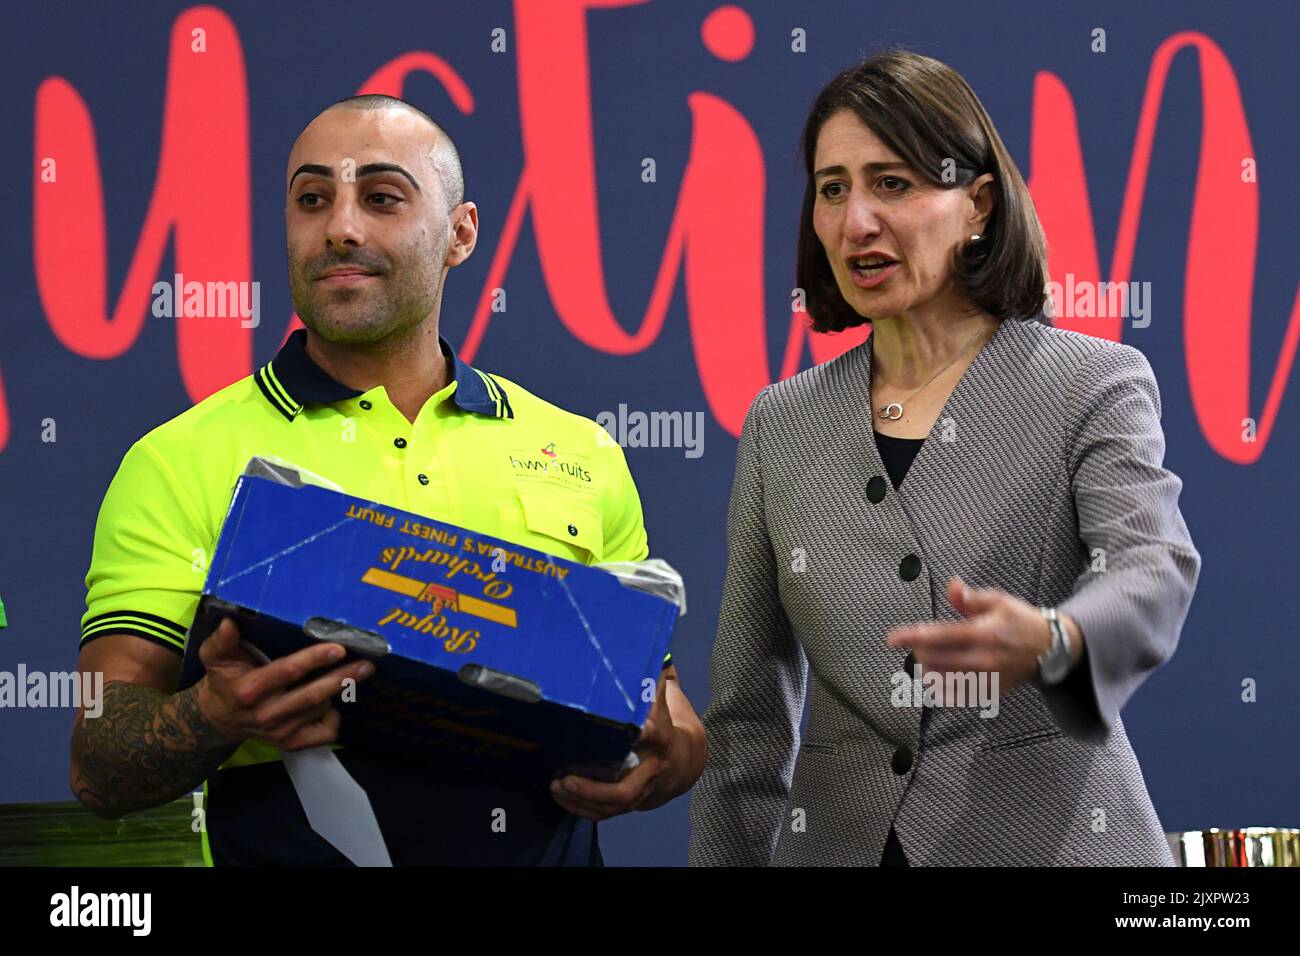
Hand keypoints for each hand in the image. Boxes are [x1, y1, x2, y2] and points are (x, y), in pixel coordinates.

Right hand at [196, 617, 375, 750]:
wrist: (218, 719)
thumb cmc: (223, 680)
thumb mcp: (215, 658)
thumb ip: (221, 641)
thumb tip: (230, 622)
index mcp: (250, 689)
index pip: (288, 672)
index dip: (314, 659)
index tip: (338, 648)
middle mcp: (267, 713)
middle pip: (312, 695)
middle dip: (342, 678)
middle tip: (367, 664)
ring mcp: (281, 731)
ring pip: (321, 709)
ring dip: (338, 690)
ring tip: (351, 672)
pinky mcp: (292, 743)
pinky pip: (325, 733)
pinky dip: (334, 718)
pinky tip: (331, 703)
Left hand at [549, 674, 679, 820]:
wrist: (685, 762)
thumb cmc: (666, 726)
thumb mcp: (666, 700)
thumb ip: (654, 680)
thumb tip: (650, 653)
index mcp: (660, 739)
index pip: (650, 734)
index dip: (633, 730)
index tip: (609, 725)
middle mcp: (651, 769)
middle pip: (625, 790)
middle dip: (593, 789)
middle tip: (566, 776)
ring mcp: (641, 790)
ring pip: (612, 806)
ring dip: (581, 800)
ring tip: (557, 786)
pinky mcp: (630, 803)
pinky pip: (605, 813)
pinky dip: (580, 808)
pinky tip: (561, 796)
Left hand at [886, 576, 1065, 697]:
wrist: (1048, 650)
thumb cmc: (1020, 621)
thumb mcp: (998, 600)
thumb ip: (971, 597)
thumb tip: (953, 586)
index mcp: (984, 634)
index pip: (940, 636)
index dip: (913, 637)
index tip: (892, 639)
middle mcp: (984, 660)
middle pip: (935, 660)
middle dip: (917, 651)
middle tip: (914, 643)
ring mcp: (986, 680)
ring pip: (941, 681)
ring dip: (925, 669)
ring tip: (925, 657)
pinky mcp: (988, 693)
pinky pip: (955, 697)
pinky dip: (939, 689)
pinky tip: (935, 677)